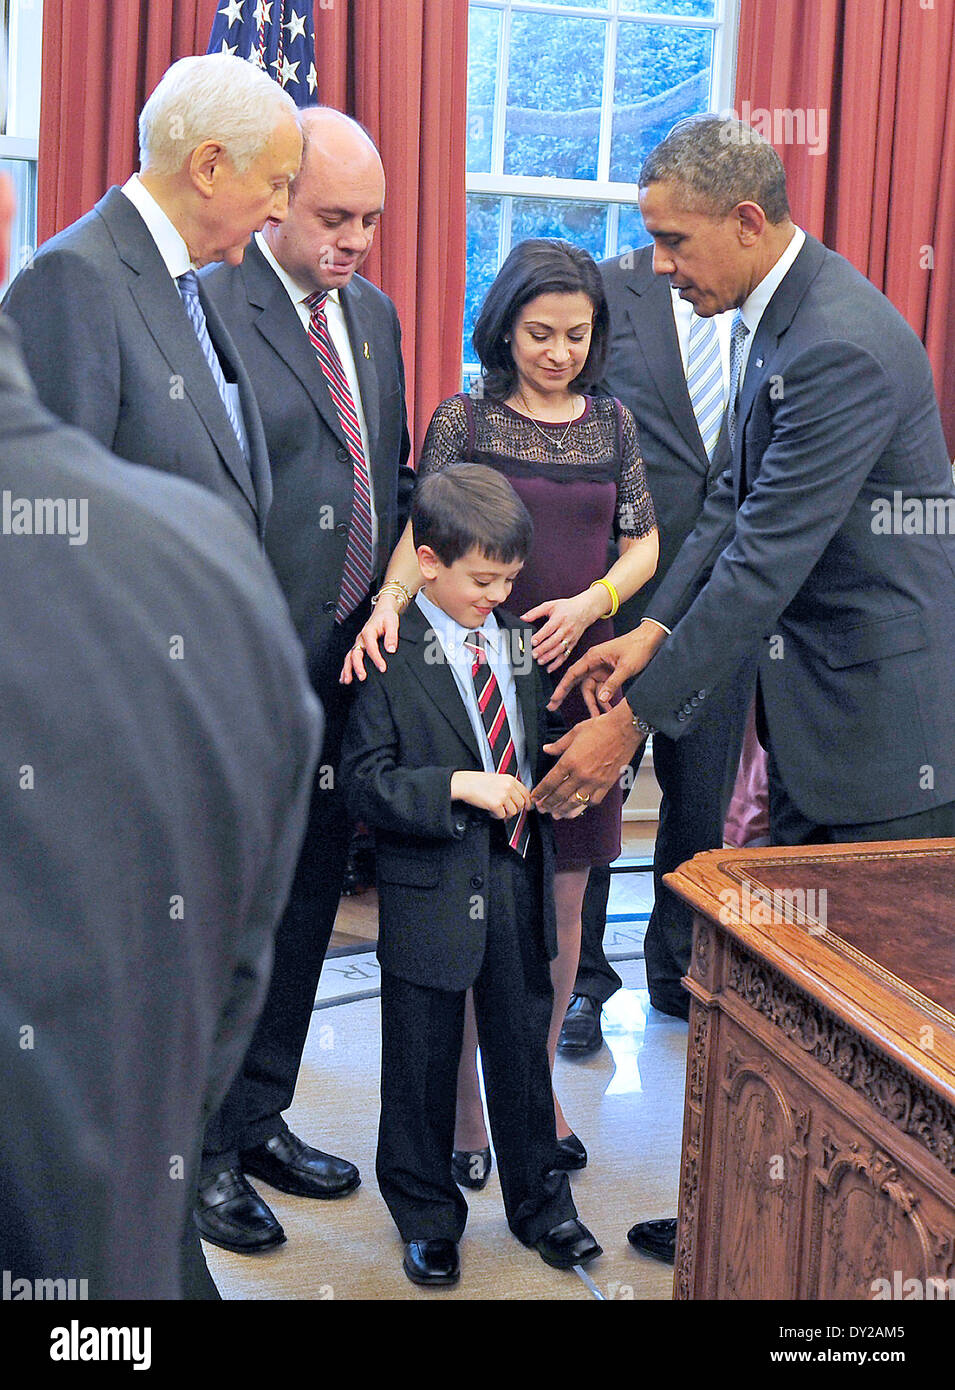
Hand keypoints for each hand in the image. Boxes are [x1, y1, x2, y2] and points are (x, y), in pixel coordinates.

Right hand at [340, 601, 401, 683]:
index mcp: (368, 632)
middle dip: (357, 666)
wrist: (382, 613)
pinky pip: (349, 658)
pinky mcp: (358, 647)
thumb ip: (392, 636)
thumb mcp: (392, 623)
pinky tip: (344, 678)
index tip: (382, 668)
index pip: (371, 647)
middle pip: (355, 653)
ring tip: (347, 680)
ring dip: (347, 669)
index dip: (376, 659)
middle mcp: (360, 638)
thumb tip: (391, 650)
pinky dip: (345, 669)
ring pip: (349, 657)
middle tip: (362, 677)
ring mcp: (357, 643)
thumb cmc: (386, 618)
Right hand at [451, 771, 531, 819]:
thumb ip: (508, 786)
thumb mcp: (497, 779)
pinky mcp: (496, 804)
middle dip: (515, 809)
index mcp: (510, 779)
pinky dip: (497, 816)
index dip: (527, 802)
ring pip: (513, 811)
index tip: (526, 807)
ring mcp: (503, 795)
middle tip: (507, 810)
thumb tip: (516, 798)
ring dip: (506, 813)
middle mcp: (508, 787)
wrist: (465, 784)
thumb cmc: (477, 781)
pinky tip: (491, 811)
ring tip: (497, 810)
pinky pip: (503, 816)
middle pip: (521, 804)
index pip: (526, 792)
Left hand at [521, 590, 604, 672]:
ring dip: (549, 657)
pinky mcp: (573, 644)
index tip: (532, 642)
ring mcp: (570, 638)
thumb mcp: (550, 605)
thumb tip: (523, 618)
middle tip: (533, 655)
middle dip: (543, 649)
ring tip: (540, 661)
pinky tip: (549, 668)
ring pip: (559, 650)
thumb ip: (535, 612)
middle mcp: (565, 629)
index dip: (540, 636)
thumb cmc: (567, 607)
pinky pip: (565, 655)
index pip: (549, 629)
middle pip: (554, 641)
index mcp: (559, 619)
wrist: (585, 610)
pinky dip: (557, 663)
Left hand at [531, 702, 643, 817]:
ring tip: (557, 814)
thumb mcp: (575, 732)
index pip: (550, 782)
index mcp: (570, 761)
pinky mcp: (607, 784)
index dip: (540, 792)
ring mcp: (595, 781)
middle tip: (542, 808)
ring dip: (564, 810)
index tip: (535, 797)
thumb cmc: (602, 728)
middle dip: (549, 804)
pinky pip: (593, 801)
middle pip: (560, 795)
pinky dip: (585, 806)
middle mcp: (581, 774)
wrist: (625, 729)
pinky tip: (579, 806)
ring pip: (575, 802)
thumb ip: (559, 745)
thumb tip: (547, 749)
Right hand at [548, 620, 666, 715]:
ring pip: (591, 689)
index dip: (561, 687)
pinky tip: (607, 709)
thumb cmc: (637, 646)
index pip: (572, 674)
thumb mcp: (625, 667)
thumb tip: (602, 700)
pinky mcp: (609, 672)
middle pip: (578, 683)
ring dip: (594, 703)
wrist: (650, 639)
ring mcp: (601, 668)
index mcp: (593, 657)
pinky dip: (604, 699)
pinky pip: (602, 688)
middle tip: (555, 707)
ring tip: (598, 717)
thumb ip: (613, 684)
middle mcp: (594, 662)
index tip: (553, 699)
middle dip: (567, 696)